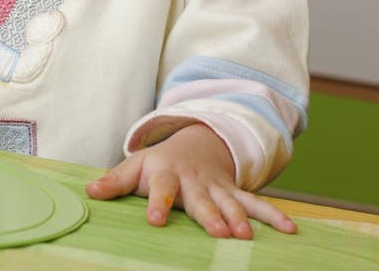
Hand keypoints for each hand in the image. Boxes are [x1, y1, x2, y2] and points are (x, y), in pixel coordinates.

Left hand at [86, 123, 296, 237]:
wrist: (195, 143)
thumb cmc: (159, 163)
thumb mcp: (135, 166)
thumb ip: (114, 181)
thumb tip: (88, 193)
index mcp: (167, 175)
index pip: (161, 190)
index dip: (159, 204)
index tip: (156, 221)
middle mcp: (195, 182)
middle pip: (202, 200)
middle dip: (211, 216)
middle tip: (219, 232)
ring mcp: (218, 187)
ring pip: (231, 203)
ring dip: (241, 218)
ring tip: (247, 236)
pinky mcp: (235, 193)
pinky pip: (256, 204)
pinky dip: (273, 216)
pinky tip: (290, 230)